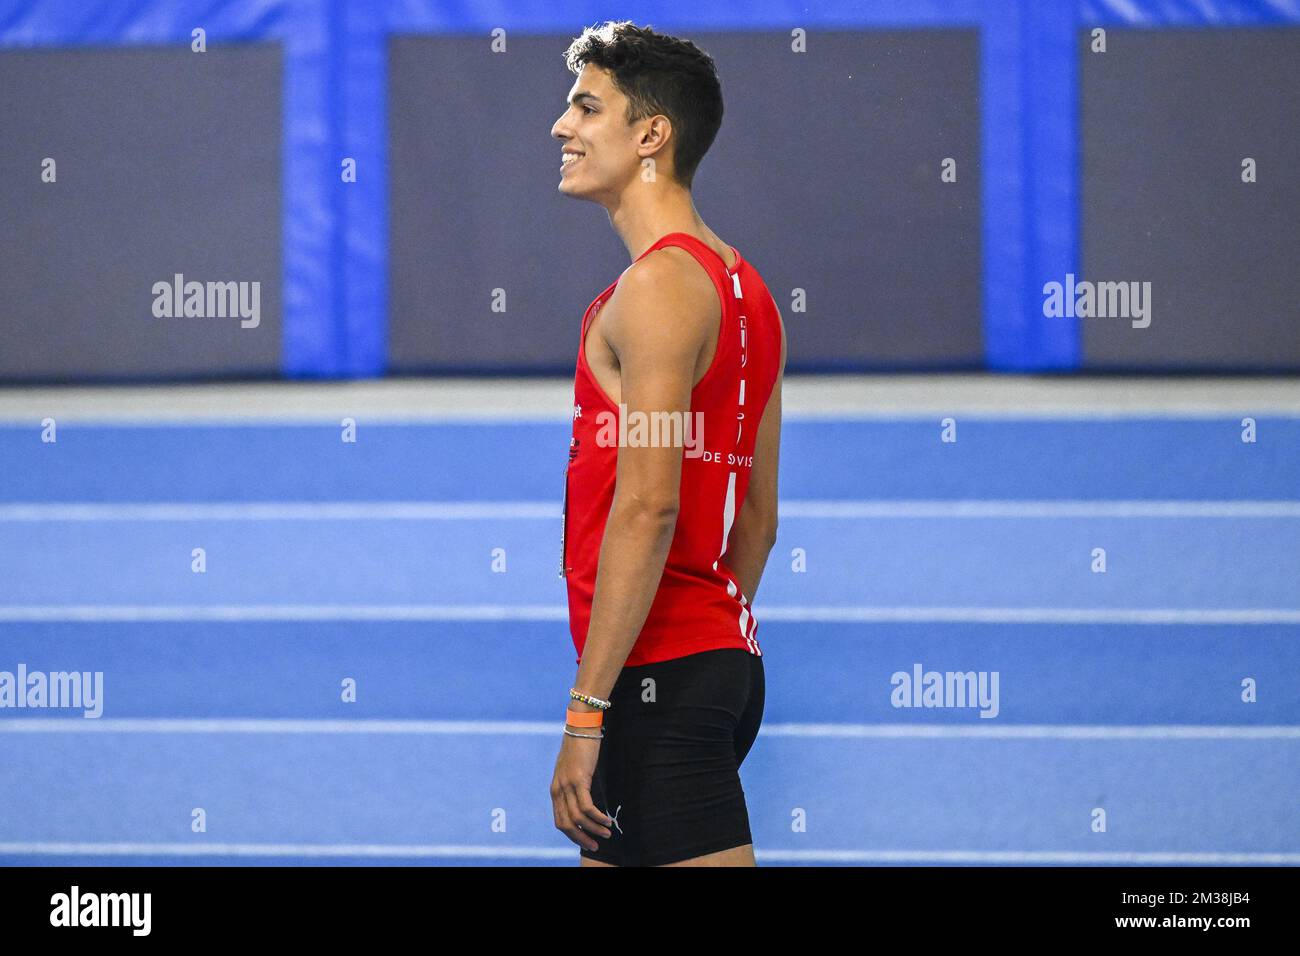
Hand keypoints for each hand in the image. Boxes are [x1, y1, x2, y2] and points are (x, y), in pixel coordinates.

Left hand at [550, 731, 612, 850]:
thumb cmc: (580, 747)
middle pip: (566, 824)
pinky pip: (587, 806)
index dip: (573, 835)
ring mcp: (567, 785)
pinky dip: (597, 817)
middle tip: (596, 845)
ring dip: (593, 829)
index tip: (586, 841)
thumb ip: (575, 786)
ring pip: (578, 818)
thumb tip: (586, 802)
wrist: (581, 726)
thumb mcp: (573, 770)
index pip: (560, 821)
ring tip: (607, 833)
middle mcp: (558, 790)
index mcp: (555, 790)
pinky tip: (607, 820)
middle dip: (581, 838)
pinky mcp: (579, 779)